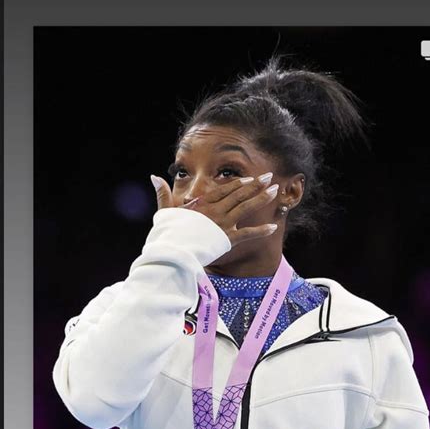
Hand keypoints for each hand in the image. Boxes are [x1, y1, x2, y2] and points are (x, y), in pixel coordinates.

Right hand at [150, 173, 278, 247]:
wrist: (173, 252)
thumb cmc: (167, 234)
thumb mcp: (164, 211)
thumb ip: (163, 194)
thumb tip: (154, 177)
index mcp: (202, 203)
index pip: (224, 189)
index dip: (239, 183)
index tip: (250, 178)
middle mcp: (215, 210)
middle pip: (239, 194)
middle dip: (256, 185)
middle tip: (269, 176)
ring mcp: (223, 224)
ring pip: (246, 208)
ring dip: (262, 198)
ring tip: (276, 190)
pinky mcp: (228, 239)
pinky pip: (248, 234)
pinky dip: (261, 231)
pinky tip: (274, 226)